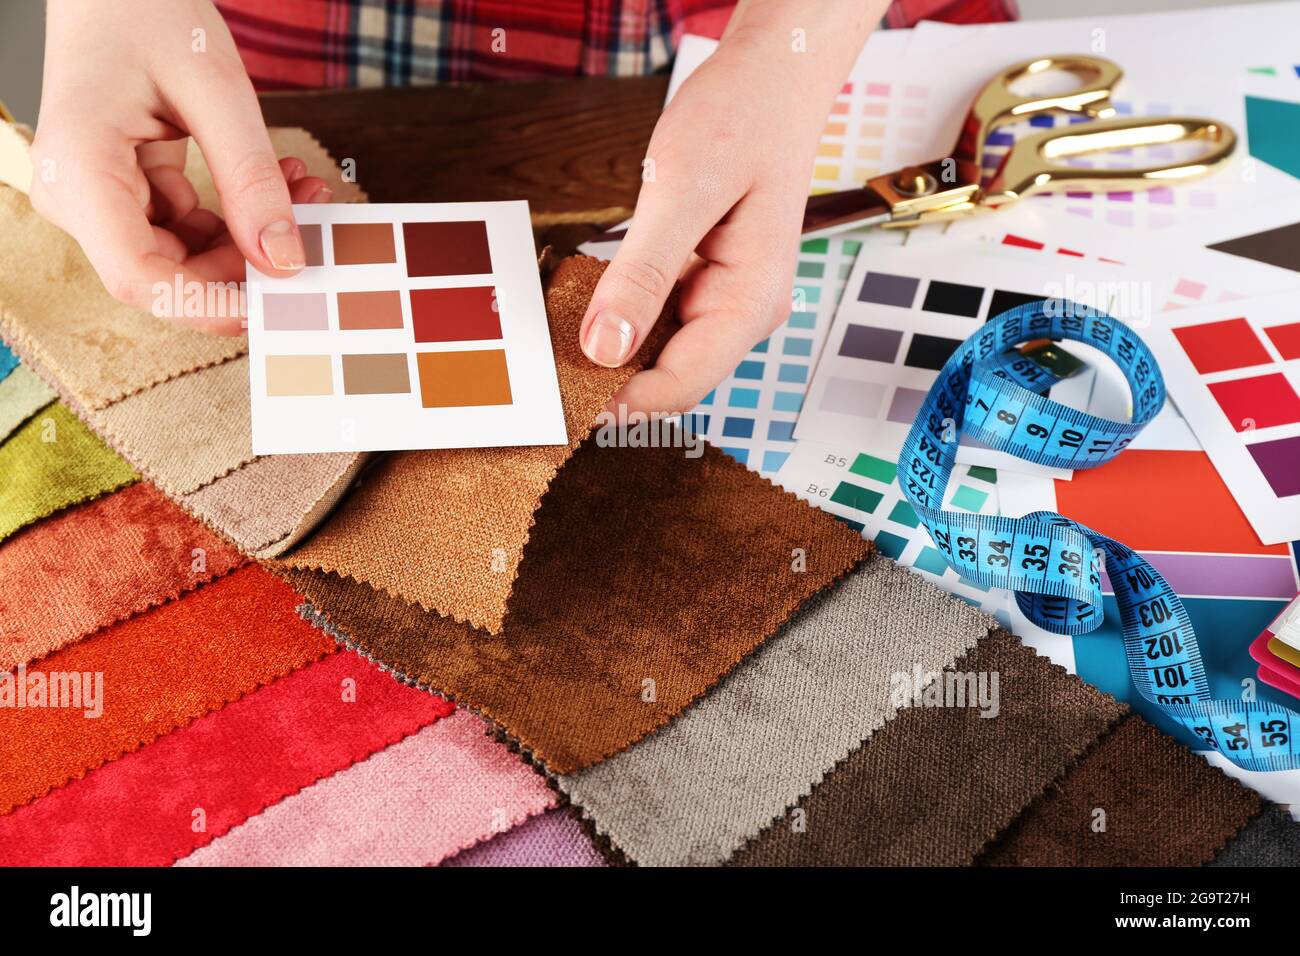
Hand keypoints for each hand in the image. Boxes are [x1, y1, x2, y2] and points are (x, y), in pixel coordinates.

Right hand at [30, 0, 330, 333]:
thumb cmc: (145, 10)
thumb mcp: (214, 88)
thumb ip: (250, 179)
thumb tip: (284, 260)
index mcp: (80, 171)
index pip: (140, 277)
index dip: (209, 306)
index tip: (277, 303)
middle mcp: (79, 196)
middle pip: (167, 274)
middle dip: (247, 264)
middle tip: (314, 224)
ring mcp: (100, 198)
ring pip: (185, 258)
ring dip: (252, 238)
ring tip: (305, 189)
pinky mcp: (126, 192)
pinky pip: (187, 229)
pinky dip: (238, 216)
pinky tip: (280, 182)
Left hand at [580, 0, 881, 413]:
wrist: (773, 77)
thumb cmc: (740, 120)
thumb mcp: (681, 191)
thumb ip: (643, 274)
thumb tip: (604, 349)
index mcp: (750, 302)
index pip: (680, 385)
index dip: (619, 401)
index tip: (557, 399)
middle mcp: (744, 314)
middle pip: (670, 378)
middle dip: (611, 382)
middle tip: (542, 374)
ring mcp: (728, 301)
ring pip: (662, 354)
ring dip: (612, 354)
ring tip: (555, 342)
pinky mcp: (708, 283)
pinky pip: (661, 319)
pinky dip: (622, 318)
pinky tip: (587, 306)